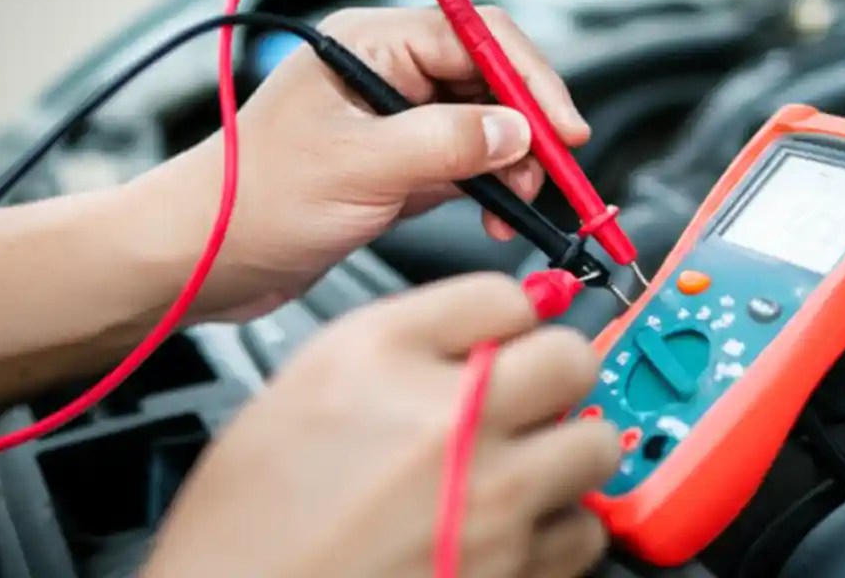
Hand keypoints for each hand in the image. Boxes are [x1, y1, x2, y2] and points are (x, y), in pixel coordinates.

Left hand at [124, 7, 589, 320]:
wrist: (205, 258)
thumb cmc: (255, 200)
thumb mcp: (361, 168)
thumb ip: (448, 144)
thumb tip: (517, 132)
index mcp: (371, 46)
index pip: (478, 37)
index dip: (531, 81)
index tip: (564, 130)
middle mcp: (388, 74)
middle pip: (491, 81)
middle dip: (529, 128)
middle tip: (554, 175)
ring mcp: (396, 121)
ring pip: (487, 127)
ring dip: (515, 166)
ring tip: (517, 207)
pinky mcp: (399, 165)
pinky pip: (468, 165)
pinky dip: (492, 190)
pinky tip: (496, 216)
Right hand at [141, 273, 618, 577]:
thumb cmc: (250, 521)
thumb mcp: (305, 389)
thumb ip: (405, 347)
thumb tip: (495, 328)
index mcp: (377, 359)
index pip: (502, 295)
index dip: (508, 317)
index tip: (507, 337)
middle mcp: (440, 420)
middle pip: (569, 356)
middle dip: (556, 372)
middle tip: (530, 396)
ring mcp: (486, 500)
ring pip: (595, 443)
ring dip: (566, 451)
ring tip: (521, 467)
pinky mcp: (513, 570)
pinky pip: (584, 528)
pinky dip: (559, 526)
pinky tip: (514, 527)